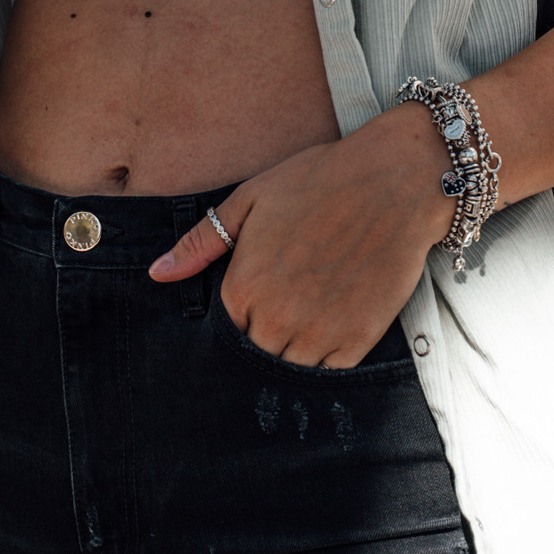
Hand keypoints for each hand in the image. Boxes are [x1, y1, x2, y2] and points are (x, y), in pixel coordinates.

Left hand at [148, 107, 449, 367]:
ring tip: (304, 322)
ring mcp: (319, 333)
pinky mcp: (358, 339)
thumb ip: (201, 242)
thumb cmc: (320, 181)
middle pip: (254, 355)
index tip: (254, 301)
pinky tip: (329, 333)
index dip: (237, 317)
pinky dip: (324, 361)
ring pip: (288, 370)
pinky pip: (328, 374)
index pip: (223, 330)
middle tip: (282, 310)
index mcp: (245, 285)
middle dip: (261, 338)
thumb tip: (157, 273)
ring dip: (290, 354)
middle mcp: (276, 317)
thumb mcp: (251, 198)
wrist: (396, 179)